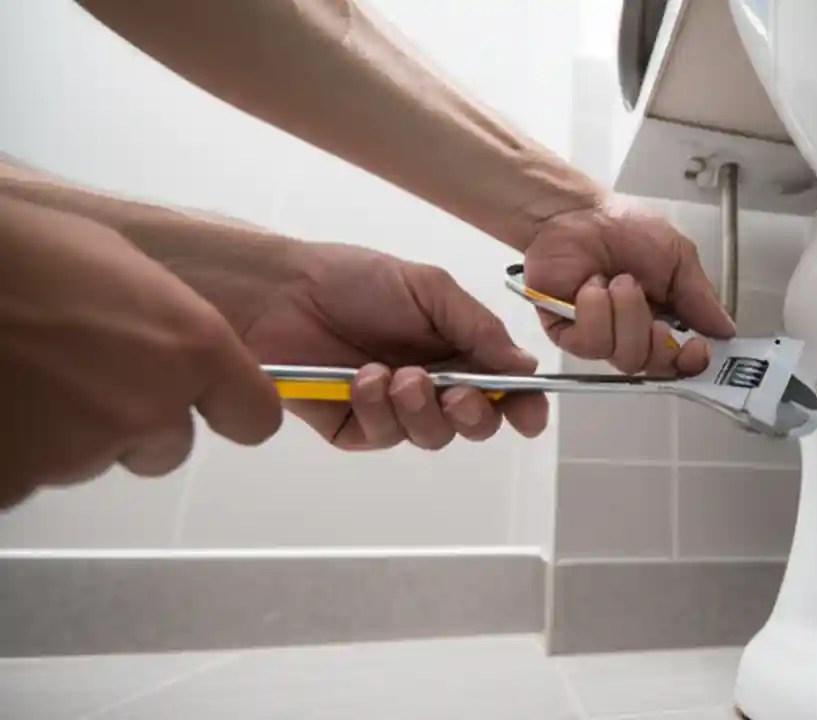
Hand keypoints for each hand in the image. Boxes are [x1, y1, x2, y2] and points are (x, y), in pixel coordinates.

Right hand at [0, 197, 281, 507]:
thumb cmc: (18, 251)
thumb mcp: (113, 263)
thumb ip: (161, 321)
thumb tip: (172, 348)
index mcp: (188, 346)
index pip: (255, 417)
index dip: (231, 409)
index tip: (213, 402)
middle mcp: (148, 407)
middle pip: (168, 447)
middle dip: (133, 420)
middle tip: (76, 374)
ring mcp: (80, 451)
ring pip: (93, 458)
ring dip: (65, 430)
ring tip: (20, 375)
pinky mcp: (16, 482)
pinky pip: (28, 477)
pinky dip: (12, 450)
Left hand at [241, 243, 547, 450]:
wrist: (283, 291)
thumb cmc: (355, 280)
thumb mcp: (430, 289)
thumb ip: (479, 328)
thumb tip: (525, 366)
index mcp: (459, 350)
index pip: (503, 390)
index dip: (522, 407)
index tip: (528, 415)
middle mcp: (434, 385)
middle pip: (475, 424)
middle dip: (474, 415)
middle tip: (457, 394)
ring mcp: (395, 410)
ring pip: (433, 437)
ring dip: (422, 409)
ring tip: (398, 375)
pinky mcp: (356, 428)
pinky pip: (385, 437)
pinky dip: (380, 410)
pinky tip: (364, 379)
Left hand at [522, 197, 734, 374]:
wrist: (574, 212)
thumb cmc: (621, 226)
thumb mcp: (677, 256)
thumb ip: (701, 297)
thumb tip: (725, 329)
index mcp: (662, 315)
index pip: (681, 359)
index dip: (691, 362)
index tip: (698, 347)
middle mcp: (631, 331)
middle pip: (654, 366)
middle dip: (656, 338)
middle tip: (648, 303)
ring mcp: (599, 335)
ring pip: (625, 357)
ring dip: (626, 314)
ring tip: (616, 281)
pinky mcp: (567, 333)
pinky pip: (591, 345)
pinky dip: (595, 312)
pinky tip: (591, 286)